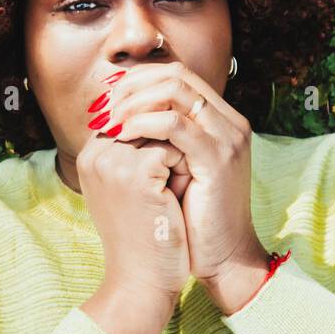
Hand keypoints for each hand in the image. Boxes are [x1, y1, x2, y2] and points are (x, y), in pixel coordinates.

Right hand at [74, 133, 191, 302]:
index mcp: (90, 155)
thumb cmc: (142, 235)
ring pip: (164, 132)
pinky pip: (175, 148)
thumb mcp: (127, 186)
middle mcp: (95, 153)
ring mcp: (114, 161)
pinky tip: (170, 202)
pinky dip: (182, 172)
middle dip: (167, 151)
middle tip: (158, 196)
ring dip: (176, 160)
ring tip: (162, 198)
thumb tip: (160, 110)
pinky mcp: (137, 171)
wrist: (141, 282)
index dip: (156, 148)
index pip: (135, 120)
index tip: (152, 187)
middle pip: (150, 122)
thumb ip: (132, 149)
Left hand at [99, 63, 267, 295]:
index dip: (138, 81)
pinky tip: (123, 137)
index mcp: (220, 120)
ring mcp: (227, 138)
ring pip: (176, 91)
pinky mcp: (218, 159)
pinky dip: (142, 125)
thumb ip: (159, 140)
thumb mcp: (175, 169)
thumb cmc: (192, 218)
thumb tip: (115, 115)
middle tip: (106, 108)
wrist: (223, 258)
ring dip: (134, 101)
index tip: (108, 100)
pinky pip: (174, 125)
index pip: (177, 76)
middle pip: (176, 75)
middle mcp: (229, 122)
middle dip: (133, 85)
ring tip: (111, 123)